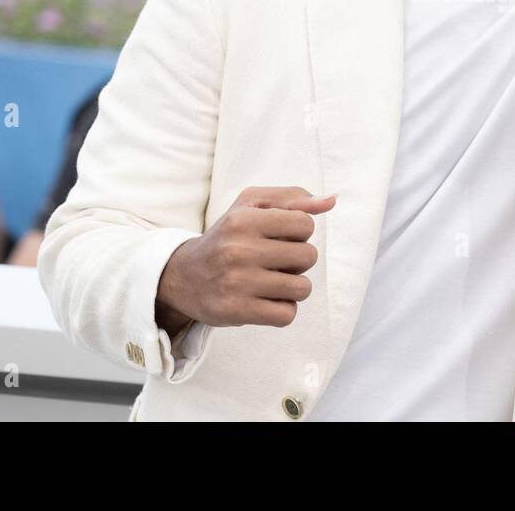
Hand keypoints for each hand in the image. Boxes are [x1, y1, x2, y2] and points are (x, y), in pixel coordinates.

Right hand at [156, 186, 335, 330]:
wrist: (183, 277)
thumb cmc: (228, 236)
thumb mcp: (251, 206)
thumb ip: (293, 198)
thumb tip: (331, 200)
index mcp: (243, 219)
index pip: (305, 224)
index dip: (299, 232)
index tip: (280, 237)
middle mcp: (238, 250)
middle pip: (308, 256)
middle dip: (298, 260)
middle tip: (275, 261)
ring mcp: (237, 283)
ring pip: (302, 288)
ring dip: (294, 287)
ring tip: (273, 281)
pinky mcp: (236, 312)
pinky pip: (287, 315)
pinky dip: (283, 310)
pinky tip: (266, 301)